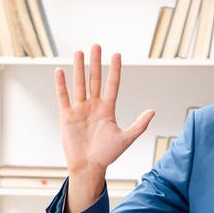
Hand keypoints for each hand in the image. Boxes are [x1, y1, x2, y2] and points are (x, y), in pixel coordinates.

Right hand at [55, 44, 154, 212]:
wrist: (89, 167)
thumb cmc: (107, 154)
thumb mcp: (125, 139)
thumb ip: (139, 125)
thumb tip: (152, 111)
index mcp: (108, 109)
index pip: (112, 85)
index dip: (114, 70)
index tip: (117, 55)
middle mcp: (93, 106)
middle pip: (94, 80)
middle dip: (95, 63)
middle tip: (96, 45)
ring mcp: (80, 110)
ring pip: (79, 85)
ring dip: (79, 68)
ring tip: (79, 52)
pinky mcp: (67, 116)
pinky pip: (64, 97)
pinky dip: (61, 85)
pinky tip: (60, 70)